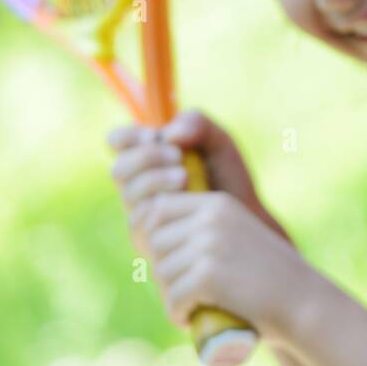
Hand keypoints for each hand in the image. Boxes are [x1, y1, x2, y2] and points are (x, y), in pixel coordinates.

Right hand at [108, 109, 287, 254]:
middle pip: (119, 169)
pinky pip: (140, 222)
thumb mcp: (220, 144)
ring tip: (185, 176)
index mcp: (148, 160)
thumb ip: (197, 125)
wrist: (248, 221)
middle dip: (146, 158)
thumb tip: (168, 134)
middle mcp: (138, 187)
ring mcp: (141, 214)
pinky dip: (159, 207)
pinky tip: (184, 202)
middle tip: (178, 157)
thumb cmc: (231, 181)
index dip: (127, 137)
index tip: (155, 135)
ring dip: (154, 180)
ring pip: (129, 195)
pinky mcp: (149, 240)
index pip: (118, 143)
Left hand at [140, 188, 310, 346]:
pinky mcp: (208, 276)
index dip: (155, 237)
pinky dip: (178, 313)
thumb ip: (203, 229)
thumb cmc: (269, 276)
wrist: (304, 302)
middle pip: (156, 242)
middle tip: (184, 292)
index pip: (159, 209)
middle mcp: (211, 218)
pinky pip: (173, 297)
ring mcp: (209, 245)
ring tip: (191, 306)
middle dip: (164, 270)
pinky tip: (191, 320)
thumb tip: (145, 235)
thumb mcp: (236, 236)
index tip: (171, 263)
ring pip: (162, 272)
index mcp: (218, 204)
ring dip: (171, 294)